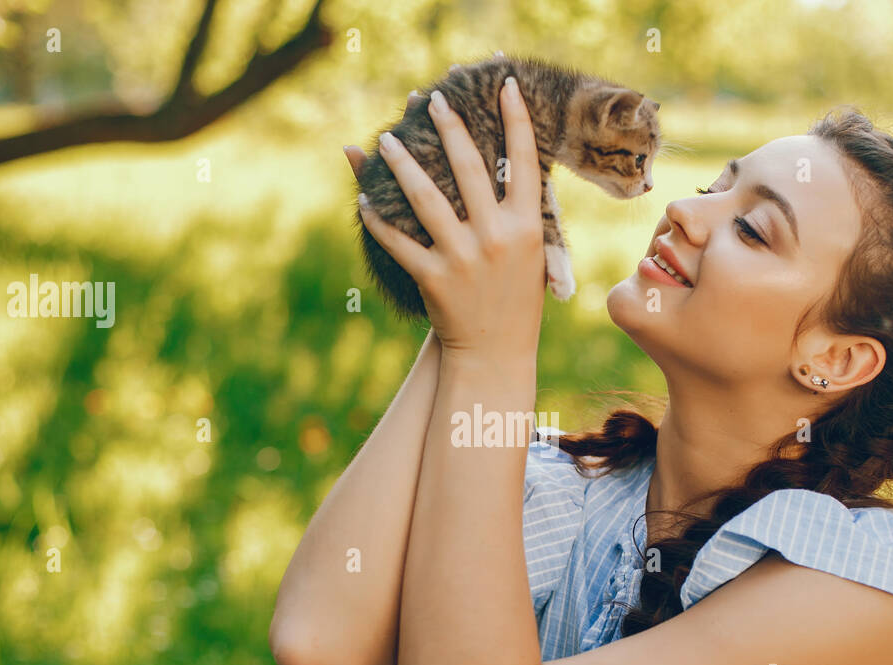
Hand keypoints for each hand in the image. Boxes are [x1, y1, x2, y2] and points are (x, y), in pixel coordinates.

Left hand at [355, 77, 545, 362]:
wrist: (496, 353)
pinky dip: (378, 221)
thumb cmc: (514, 300)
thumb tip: (505, 170)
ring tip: (385, 141)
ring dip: (402, 165)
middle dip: (449, 127)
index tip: (503, 84)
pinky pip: (399, 242)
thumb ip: (515, 213)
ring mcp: (464, 257)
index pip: (524, 161)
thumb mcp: (529, 255)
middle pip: (469, 168)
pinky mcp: (434, 278)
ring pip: (426, 199)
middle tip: (432, 100)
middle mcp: (497, 237)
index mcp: (526, 227)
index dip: (515, 119)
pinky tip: (363, 200)